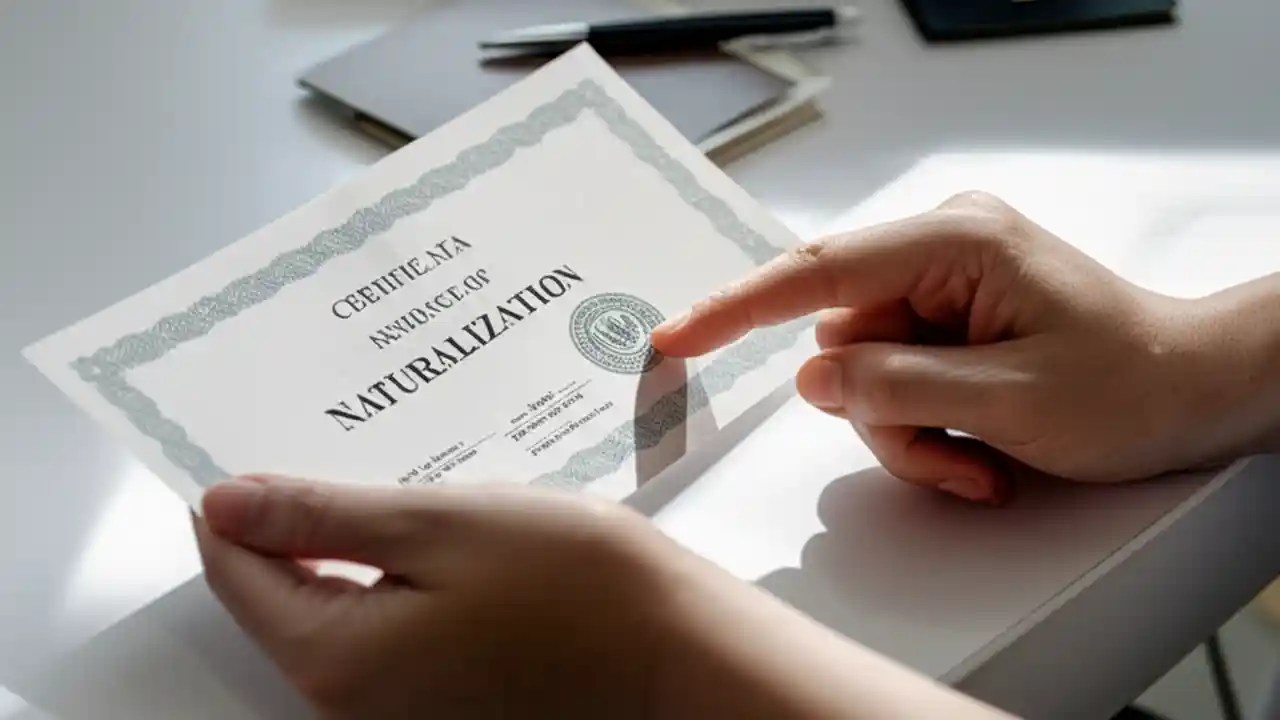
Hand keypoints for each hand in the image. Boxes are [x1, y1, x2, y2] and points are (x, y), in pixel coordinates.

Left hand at [195, 475, 671, 717]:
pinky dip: (390, 571)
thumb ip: (323, 516)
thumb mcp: (440, 523)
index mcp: (335, 659)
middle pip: (280, 594)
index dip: (232, 499)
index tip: (253, 435)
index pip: (235, 572)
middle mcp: (352, 702)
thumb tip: (225, 504)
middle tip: (338, 437)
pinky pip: (383, 625)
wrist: (677, 653)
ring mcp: (399, 708)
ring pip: (334, 605)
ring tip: (397, 472)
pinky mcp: (439, 698)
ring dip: (350, 539)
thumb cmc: (576, 582)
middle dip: (297, 515)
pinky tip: (434, 526)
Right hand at [652, 192, 1257, 502]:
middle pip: (838, 337)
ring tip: (979, 457)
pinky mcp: (943, 323)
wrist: (1192, 391)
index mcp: (954, 241)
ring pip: (859, 374)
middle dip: (878, 412)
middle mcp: (937, 252)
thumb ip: (897, 385)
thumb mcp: (1009, 396)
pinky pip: (890, 384)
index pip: (817, 272)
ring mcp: (939, 288)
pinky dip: (923, 430)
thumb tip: (811, 375)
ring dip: (906, 431)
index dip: (736, 309)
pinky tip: (981, 447)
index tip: (676, 336)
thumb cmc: (1130, 383)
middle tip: (950, 454)